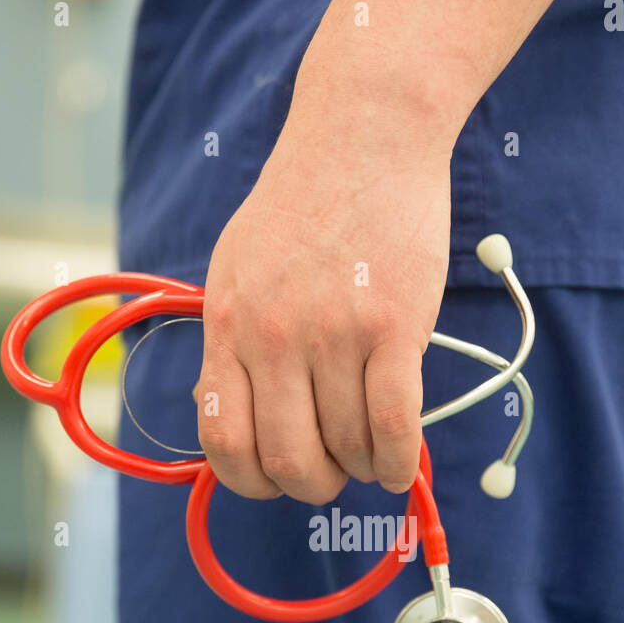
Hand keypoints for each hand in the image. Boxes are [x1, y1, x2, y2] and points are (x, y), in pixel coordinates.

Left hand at [195, 105, 450, 504]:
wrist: (364, 134)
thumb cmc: (302, 204)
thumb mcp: (236, 268)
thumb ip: (231, 343)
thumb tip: (229, 419)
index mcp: (228, 325)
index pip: (223, 441)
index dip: (251, 481)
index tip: (275, 479)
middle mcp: (273, 336)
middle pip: (289, 462)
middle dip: (313, 487)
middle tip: (333, 475)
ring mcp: (334, 333)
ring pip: (348, 449)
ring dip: (363, 468)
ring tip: (372, 451)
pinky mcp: (394, 328)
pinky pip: (396, 428)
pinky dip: (400, 464)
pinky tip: (400, 466)